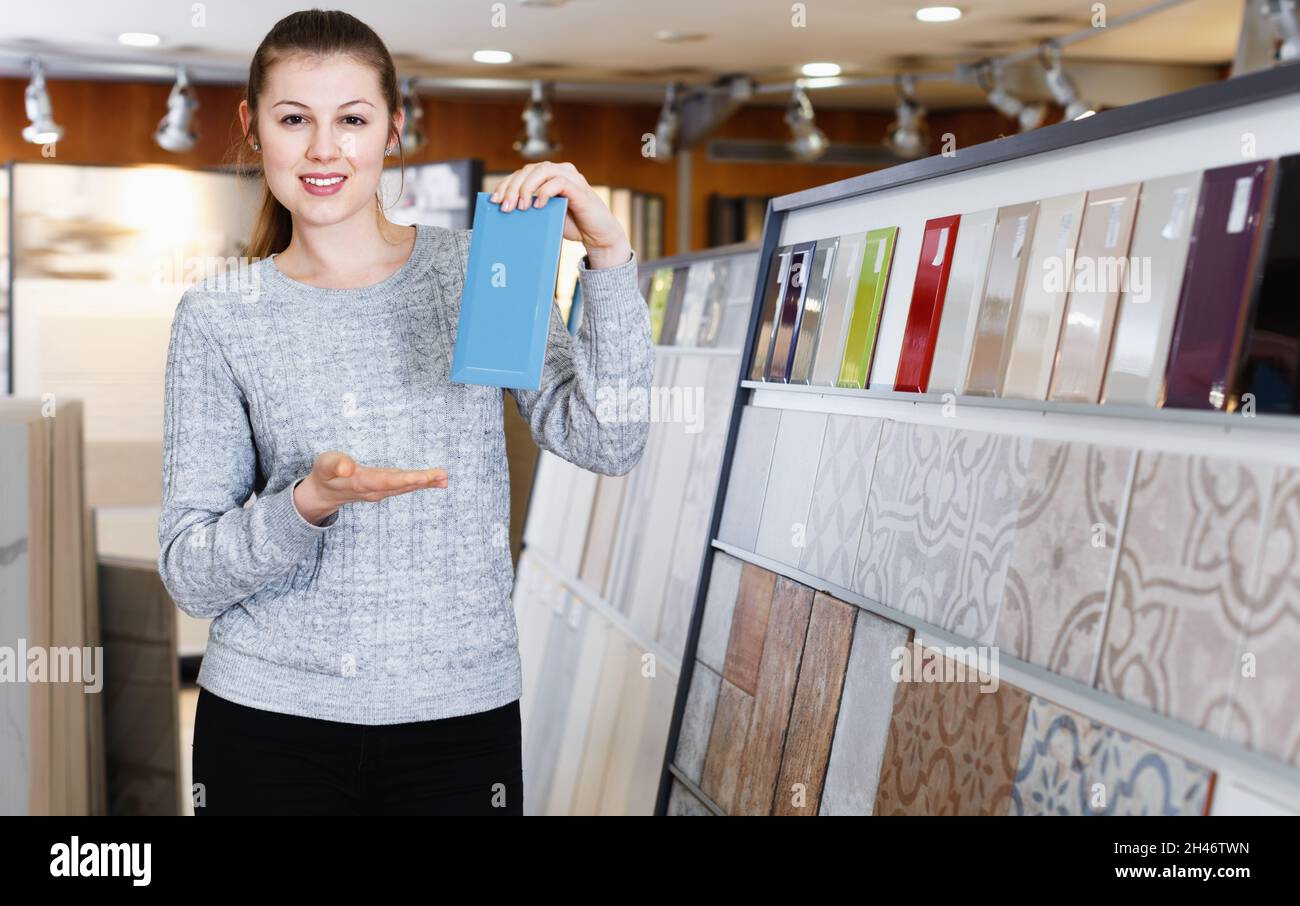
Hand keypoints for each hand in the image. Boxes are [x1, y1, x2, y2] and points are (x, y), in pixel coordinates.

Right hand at [294, 451, 448, 523]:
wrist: (324, 493)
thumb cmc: (325, 474)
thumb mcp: (324, 465)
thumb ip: (335, 465)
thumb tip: (348, 467)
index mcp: (361, 483)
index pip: (385, 481)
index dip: (403, 480)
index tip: (421, 477)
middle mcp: (374, 490)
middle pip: (401, 486)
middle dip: (422, 481)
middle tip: (442, 476)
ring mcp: (381, 491)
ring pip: (406, 487)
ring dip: (426, 483)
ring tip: (444, 478)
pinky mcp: (386, 488)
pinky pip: (406, 486)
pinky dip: (422, 483)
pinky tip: (437, 481)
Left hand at [489, 161, 631, 266]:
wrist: (598, 237)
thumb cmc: (572, 225)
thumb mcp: (545, 215)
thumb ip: (530, 207)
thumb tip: (503, 209)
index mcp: (549, 175)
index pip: (522, 173)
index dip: (506, 184)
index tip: (494, 200)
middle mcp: (560, 171)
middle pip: (528, 170)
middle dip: (513, 188)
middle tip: (504, 206)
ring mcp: (571, 178)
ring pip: (542, 171)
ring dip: (527, 188)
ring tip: (520, 207)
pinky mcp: (579, 189)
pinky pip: (559, 182)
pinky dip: (545, 192)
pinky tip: (538, 205)